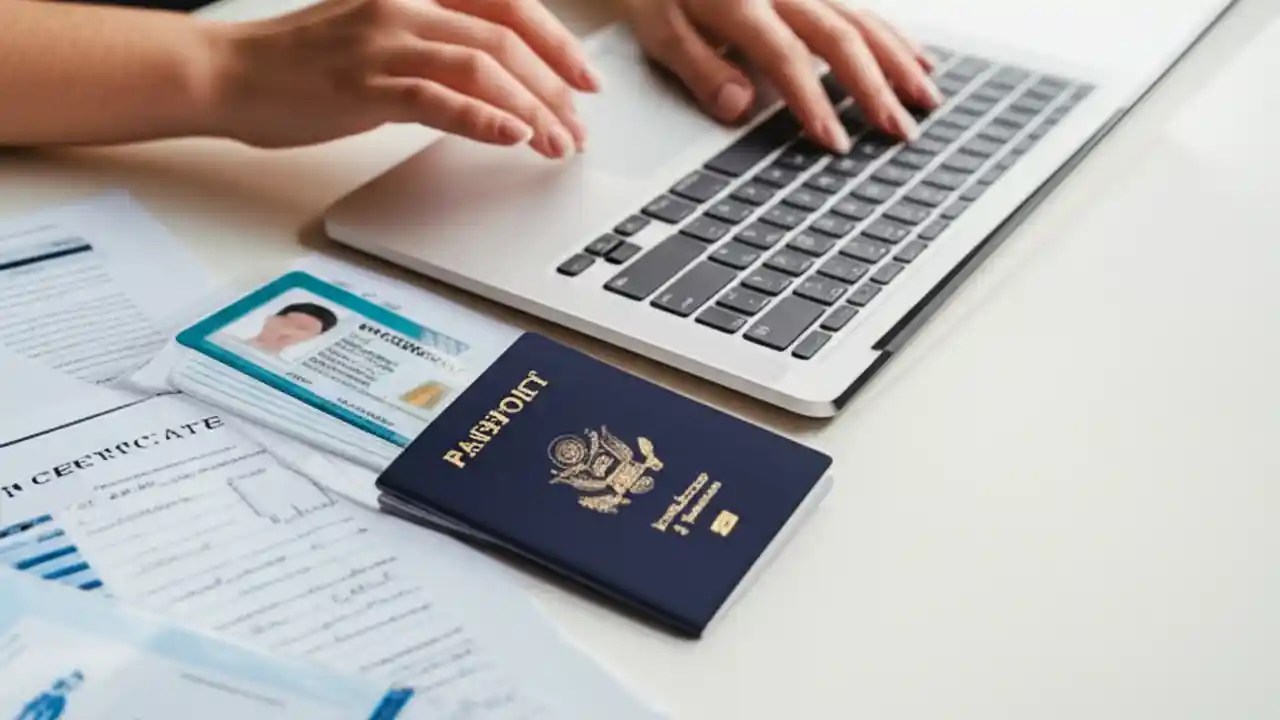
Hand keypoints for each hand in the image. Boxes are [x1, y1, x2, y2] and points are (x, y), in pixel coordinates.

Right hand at [208, 0, 600, 155]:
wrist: (229, 73)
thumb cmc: (305, 62)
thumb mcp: (381, 36)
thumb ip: (438, 47)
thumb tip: (500, 84)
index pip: (508, 5)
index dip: (557, 42)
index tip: (586, 80)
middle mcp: (406, 4)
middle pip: (506, 39)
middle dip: (555, 87)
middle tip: (580, 126)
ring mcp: (384, 42)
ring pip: (482, 69)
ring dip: (532, 110)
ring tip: (558, 144)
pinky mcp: (364, 84)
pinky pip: (437, 99)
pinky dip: (483, 119)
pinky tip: (513, 137)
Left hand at [620, 0, 939, 151]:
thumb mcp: (657, 29)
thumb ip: (699, 67)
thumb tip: (739, 105)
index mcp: (741, 2)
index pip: (787, 57)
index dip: (813, 101)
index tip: (834, 141)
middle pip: (839, 38)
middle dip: (874, 88)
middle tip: (899, 131)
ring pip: (860, 20)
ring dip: (897, 61)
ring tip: (926, 100)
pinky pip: (860, 8)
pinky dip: (893, 36)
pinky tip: (918, 59)